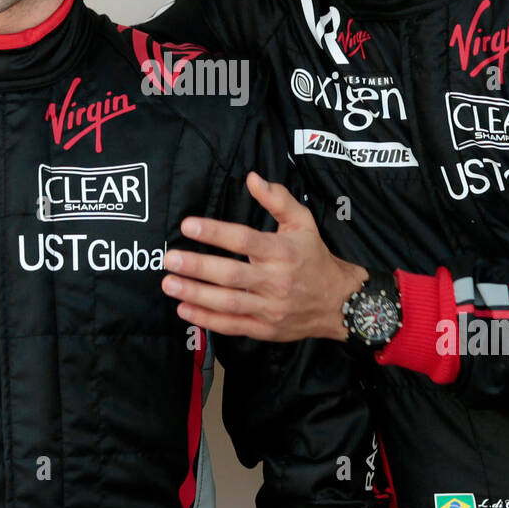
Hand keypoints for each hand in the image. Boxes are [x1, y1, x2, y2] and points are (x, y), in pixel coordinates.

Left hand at [161, 171, 367, 341]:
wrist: (338, 302)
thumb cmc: (315, 257)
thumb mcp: (303, 222)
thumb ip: (278, 199)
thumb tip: (252, 178)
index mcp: (282, 251)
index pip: (244, 240)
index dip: (215, 232)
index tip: (188, 225)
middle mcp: (275, 281)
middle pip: (231, 274)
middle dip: (197, 267)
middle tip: (170, 259)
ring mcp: (270, 308)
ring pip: (228, 303)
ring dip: (196, 294)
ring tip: (169, 284)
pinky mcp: (265, 329)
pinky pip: (232, 326)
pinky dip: (207, 320)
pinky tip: (184, 309)